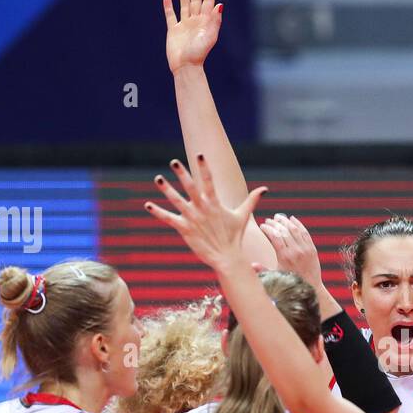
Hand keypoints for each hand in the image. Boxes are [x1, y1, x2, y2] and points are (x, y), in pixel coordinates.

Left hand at [146, 157, 265, 269]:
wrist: (227, 257)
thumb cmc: (234, 236)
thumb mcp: (243, 216)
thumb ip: (252, 200)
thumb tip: (265, 189)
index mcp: (215, 203)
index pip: (209, 181)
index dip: (204, 167)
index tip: (200, 154)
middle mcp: (203, 208)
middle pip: (191, 187)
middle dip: (182, 173)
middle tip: (174, 161)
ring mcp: (193, 218)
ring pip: (177, 201)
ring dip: (167, 190)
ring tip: (158, 178)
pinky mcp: (185, 229)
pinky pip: (169, 218)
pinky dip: (157, 212)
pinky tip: (147, 205)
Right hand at [165, 0, 221, 72]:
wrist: (186, 66)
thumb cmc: (199, 53)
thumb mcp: (210, 36)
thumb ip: (214, 20)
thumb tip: (220, 4)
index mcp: (205, 22)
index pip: (208, 1)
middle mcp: (195, 21)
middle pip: (196, 0)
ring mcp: (184, 25)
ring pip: (184, 5)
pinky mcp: (173, 30)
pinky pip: (171, 15)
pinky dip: (169, 6)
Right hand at [261, 214, 323, 290]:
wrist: (311, 287)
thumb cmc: (291, 283)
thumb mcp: (276, 276)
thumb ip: (263, 270)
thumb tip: (251, 265)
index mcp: (284, 257)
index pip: (274, 236)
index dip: (267, 228)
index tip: (262, 225)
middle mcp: (295, 251)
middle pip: (283, 230)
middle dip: (275, 223)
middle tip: (268, 220)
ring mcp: (305, 249)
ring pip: (294, 229)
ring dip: (286, 221)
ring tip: (278, 217)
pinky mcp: (312, 248)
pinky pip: (305, 232)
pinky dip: (298, 224)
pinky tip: (292, 219)